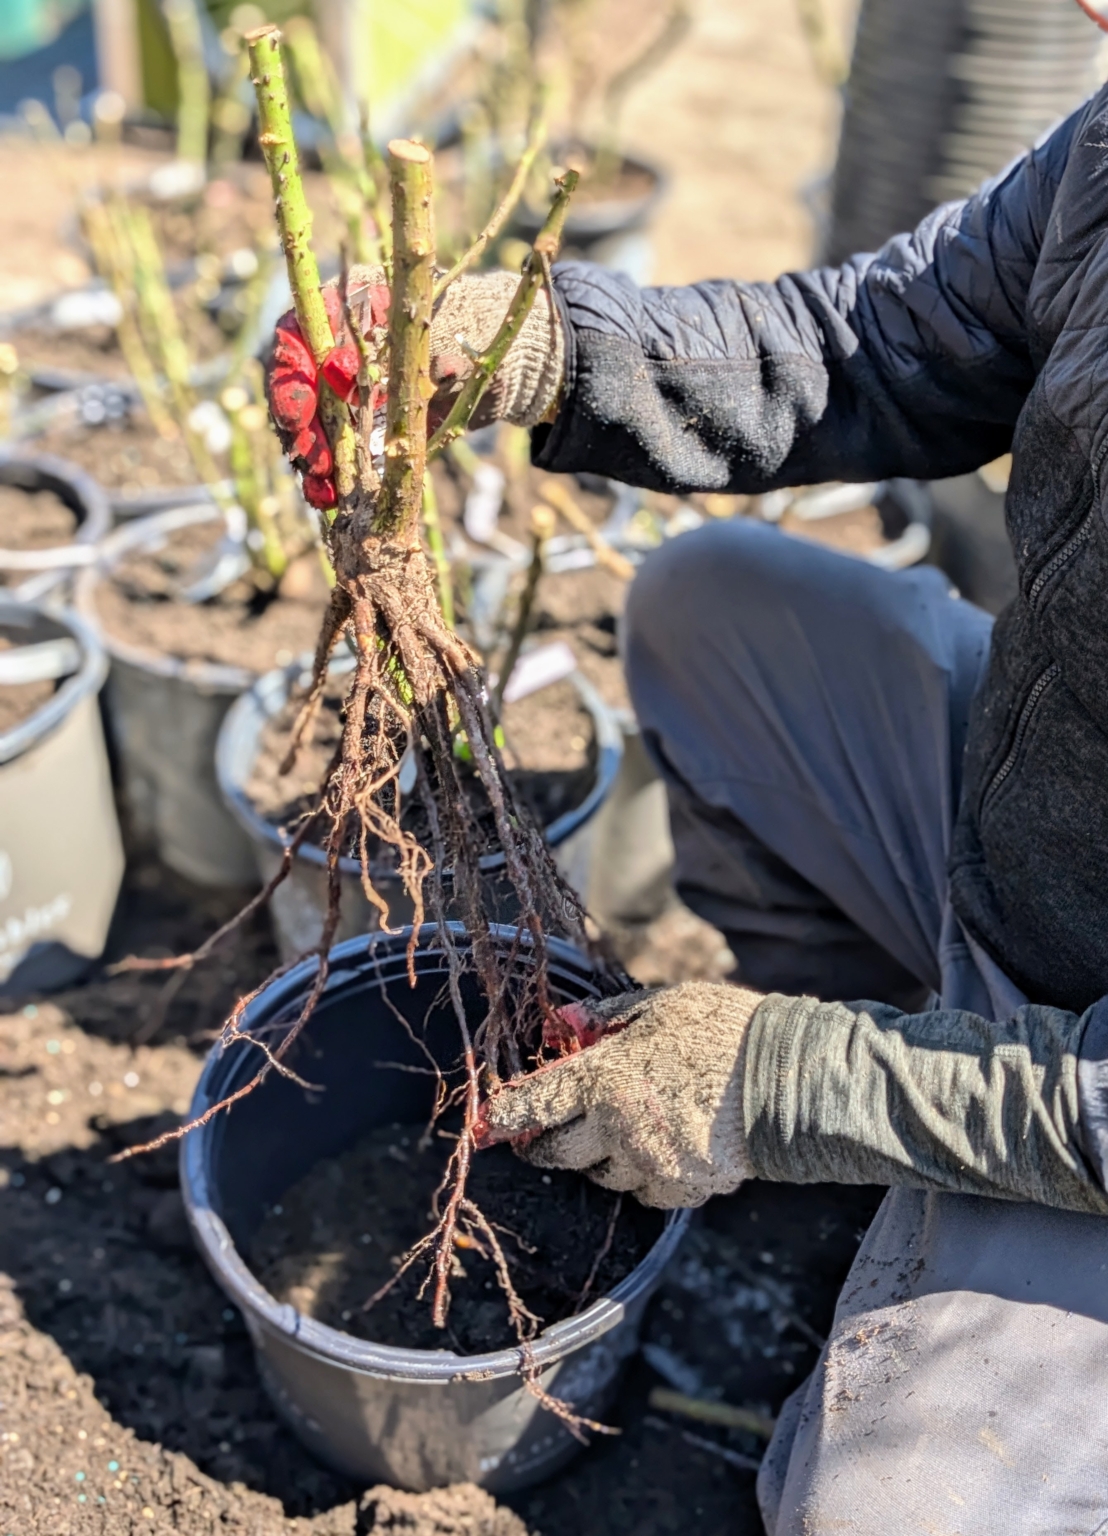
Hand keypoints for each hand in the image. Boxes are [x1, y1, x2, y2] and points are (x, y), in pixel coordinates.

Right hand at [266, 268, 563, 508]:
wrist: (494, 371)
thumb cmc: (468, 342)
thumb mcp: (438, 344)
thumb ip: (394, 354)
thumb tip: (339, 373)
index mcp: (346, 306)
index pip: (296, 338)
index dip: (290, 377)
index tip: (301, 414)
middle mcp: (331, 345)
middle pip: (292, 386)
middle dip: (298, 428)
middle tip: (314, 463)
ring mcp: (337, 389)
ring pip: (304, 424)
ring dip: (308, 459)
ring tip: (321, 492)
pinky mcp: (350, 426)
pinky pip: (326, 450)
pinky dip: (324, 476)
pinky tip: (328, 498)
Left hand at [475, 981, 763, 1208]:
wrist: (787, 1078)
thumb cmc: (721, 1030)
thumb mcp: (658, 1007)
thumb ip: (605, 1019)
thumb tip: (562, 1024)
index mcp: (604, 1078)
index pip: (535, 1104)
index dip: (505, 1117)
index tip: (488, 1124)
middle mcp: (617, 1128)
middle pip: (558, 1152)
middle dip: (545, 1144)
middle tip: (544, 1134)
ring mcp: (649, 1164)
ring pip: (602, 1174)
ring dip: (601, 1156)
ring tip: (621, 1129)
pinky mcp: (680, 1190)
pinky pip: (643, 1192)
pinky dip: (643, 1175)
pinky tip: (660, 1147)